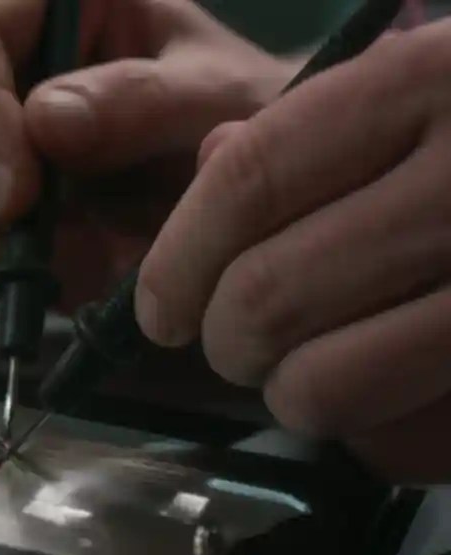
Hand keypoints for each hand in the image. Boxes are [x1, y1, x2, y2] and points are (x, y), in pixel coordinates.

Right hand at [0, 0, 296, 310]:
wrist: (268, 188)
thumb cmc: (254, 116)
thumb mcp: (221, 99)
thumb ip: (142, 101)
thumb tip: (43, 120)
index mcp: (57, 0)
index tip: (16, 191)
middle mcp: (9, 55)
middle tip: (25, 228)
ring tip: (77, 246)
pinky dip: (15, 260)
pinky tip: (77, 258)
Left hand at [136, 21, 450, 483]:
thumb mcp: (430, 85)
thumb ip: (318, 124)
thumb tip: (211, 170)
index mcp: (435, 80)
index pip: (250, 180)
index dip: (177, 259)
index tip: (160, 308)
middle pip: (267, 294)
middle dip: (225, 341)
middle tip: (235, 344)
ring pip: (322, 385)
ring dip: (290, 394)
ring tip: (310, 369)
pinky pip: (404, 445)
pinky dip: (373, 437)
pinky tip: (394, 395)